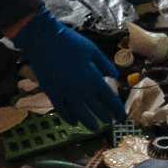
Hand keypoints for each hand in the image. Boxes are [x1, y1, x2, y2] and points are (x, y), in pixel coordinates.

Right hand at [13, 9, 123, 128]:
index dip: (118, 110)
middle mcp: (81, 90)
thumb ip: (105, 65)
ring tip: (95, 128)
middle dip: (106, 117)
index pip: (110, 100)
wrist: (43, 39)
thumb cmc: (70, 42)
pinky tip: (74, 122)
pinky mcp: (52, 93)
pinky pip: (62, 111)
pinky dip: (69, 118)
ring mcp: (65, 93)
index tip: (123, 117)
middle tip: (111, 122)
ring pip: (80, 114)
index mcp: (93, 78)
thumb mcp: (92, 50)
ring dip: (89, 122)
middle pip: (97, 109)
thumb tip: (115, 76)